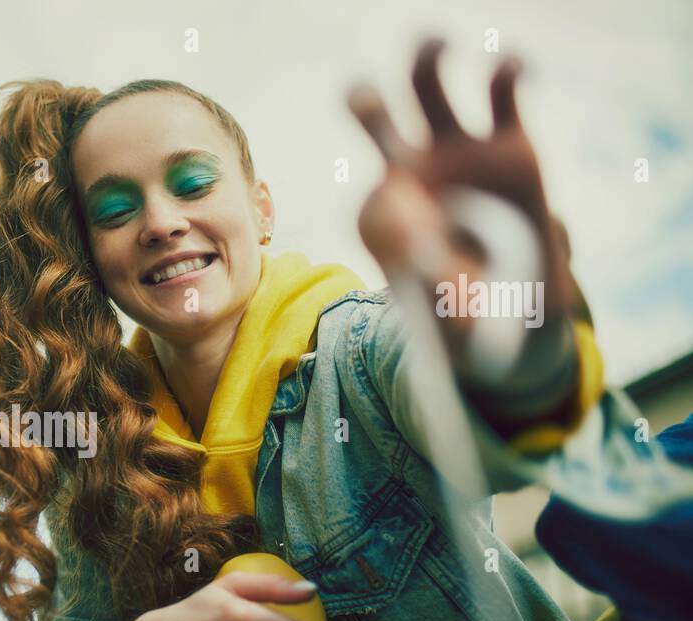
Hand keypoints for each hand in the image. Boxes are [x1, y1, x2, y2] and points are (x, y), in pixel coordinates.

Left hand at [350, 40, 577, 416]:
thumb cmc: (466, 316)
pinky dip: (506, 70)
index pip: (377, 201)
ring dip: (428, 58)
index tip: (433, 252)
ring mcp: (458, 152)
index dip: (401, 221)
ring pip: (430, 87)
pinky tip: (514, 70)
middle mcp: (414, 171)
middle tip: (363, 98)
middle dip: (364, 101)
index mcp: (385, 214)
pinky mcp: (509, 143)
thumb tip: (426, 256)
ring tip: (437, 45)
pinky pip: (500, 92)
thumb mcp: (447, 311)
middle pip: (375, 117)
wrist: (515, 311)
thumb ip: (435, 284)